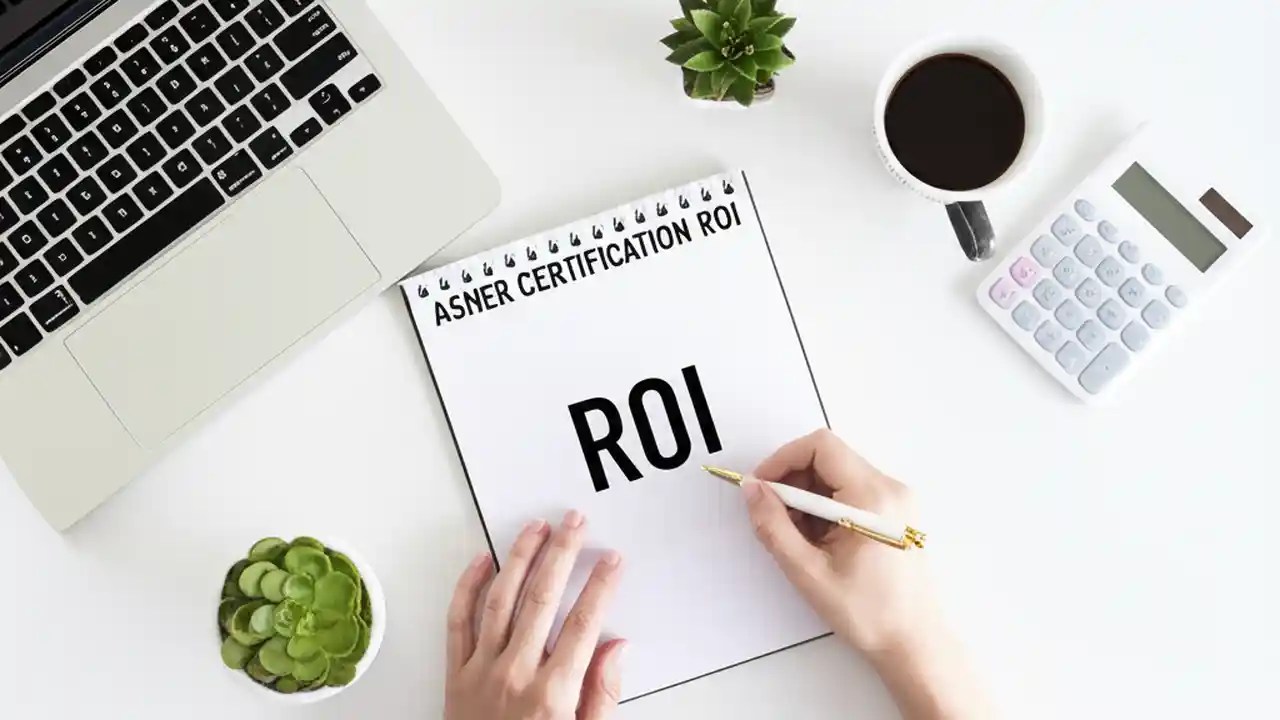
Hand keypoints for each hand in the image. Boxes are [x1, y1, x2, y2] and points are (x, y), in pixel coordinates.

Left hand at [445, 511, 625, 719]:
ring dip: (520, 556)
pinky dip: (468, 586)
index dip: (601, 586)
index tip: (613, 560)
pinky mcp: (455, 675)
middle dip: (563, 552)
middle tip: (576, 522)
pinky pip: (458, 620)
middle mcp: (514, 676)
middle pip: (543, 598)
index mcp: (552, 695)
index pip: (584, 624)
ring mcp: (481, 672)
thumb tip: (616, 649)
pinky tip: (483, 561)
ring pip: (500, 598)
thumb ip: (602, 697)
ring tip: (536, 528)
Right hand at [743, 429, 933, 654]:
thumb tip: (753, 491)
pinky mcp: (894, 512)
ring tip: (799, 538)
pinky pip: (851, 492)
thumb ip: (774, 526)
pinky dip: (826, 507)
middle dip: (793, 482)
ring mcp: (896, 500)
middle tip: (775, 518)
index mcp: (874, 498)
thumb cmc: (871, 614)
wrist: (914, 642)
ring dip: (808, 497)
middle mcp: (891, 489)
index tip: (762, 487)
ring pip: (837, 475)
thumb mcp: (809, 571)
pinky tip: (819, 541)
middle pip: (829, 458)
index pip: (821, 447)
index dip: (783, 460)